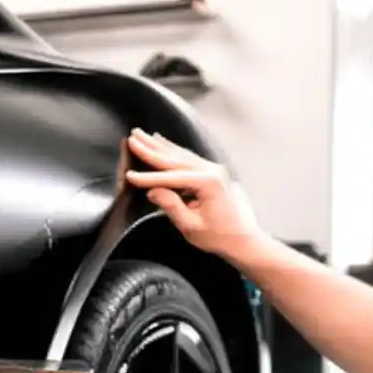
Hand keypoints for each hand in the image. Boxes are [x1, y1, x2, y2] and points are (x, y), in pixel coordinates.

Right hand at [125, 129, 262, 257]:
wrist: (243, 238)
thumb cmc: (218, 236)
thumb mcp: (191, 226)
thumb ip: (172, 207)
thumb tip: (153, 191)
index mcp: (208, 183)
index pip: (171, 177)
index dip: (148, 177)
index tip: (129, 175)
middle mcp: (212, 170)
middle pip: (174, 158)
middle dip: (150, 149)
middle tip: (132, 137)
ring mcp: (213, 169)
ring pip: (180, 154)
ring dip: (158, 145)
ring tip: (141, 135)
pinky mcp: (212, 171)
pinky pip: (187, 158)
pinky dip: (172, 150)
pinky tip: (161, 141)